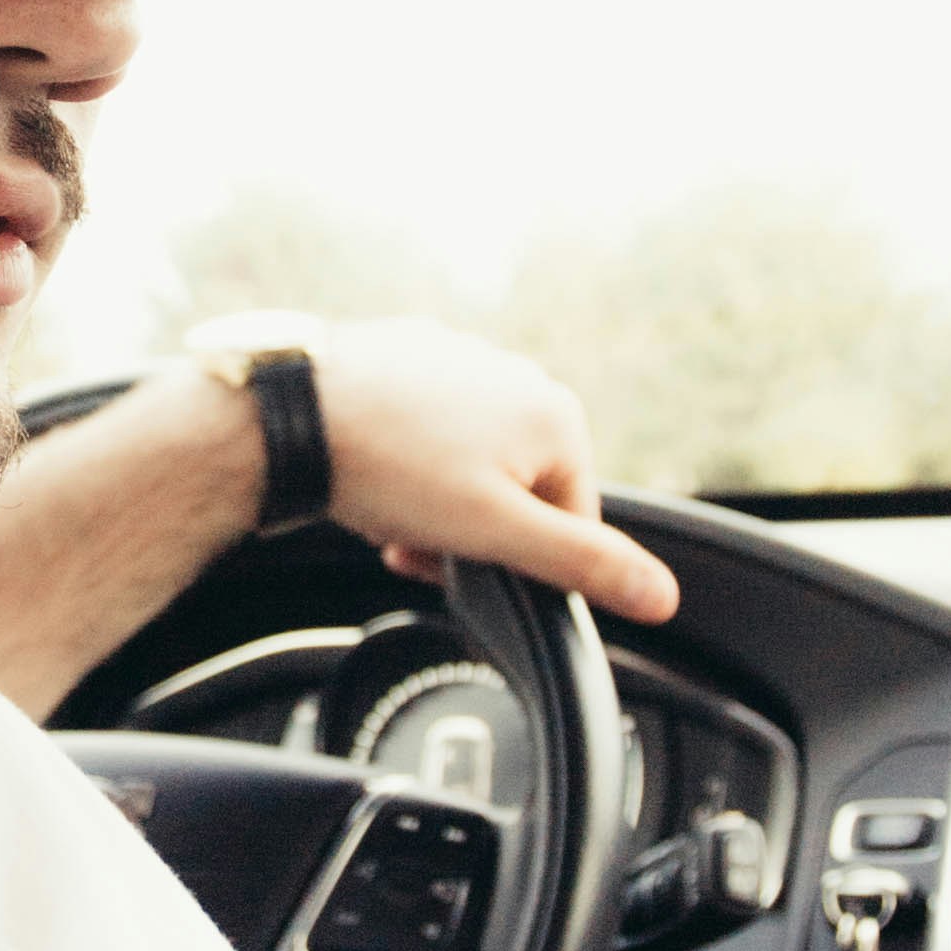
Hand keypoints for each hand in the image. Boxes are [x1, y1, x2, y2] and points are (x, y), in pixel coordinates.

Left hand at [306, 320, 679, 626]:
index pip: (569, 522)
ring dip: (433, 501)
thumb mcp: (497, 533)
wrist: (289, 413)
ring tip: (386, 508)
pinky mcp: (411, 355)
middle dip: (469, 529)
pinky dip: (404, 460)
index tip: (461, 563)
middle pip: (516, 490)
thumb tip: (662, 595)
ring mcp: (464, 359)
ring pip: (467, 462)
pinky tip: (369, 472)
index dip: (516, 560)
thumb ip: (582, 563)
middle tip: (415, 541)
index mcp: (556, 417)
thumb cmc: (391, 468)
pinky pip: (425, 427)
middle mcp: (520, 376)